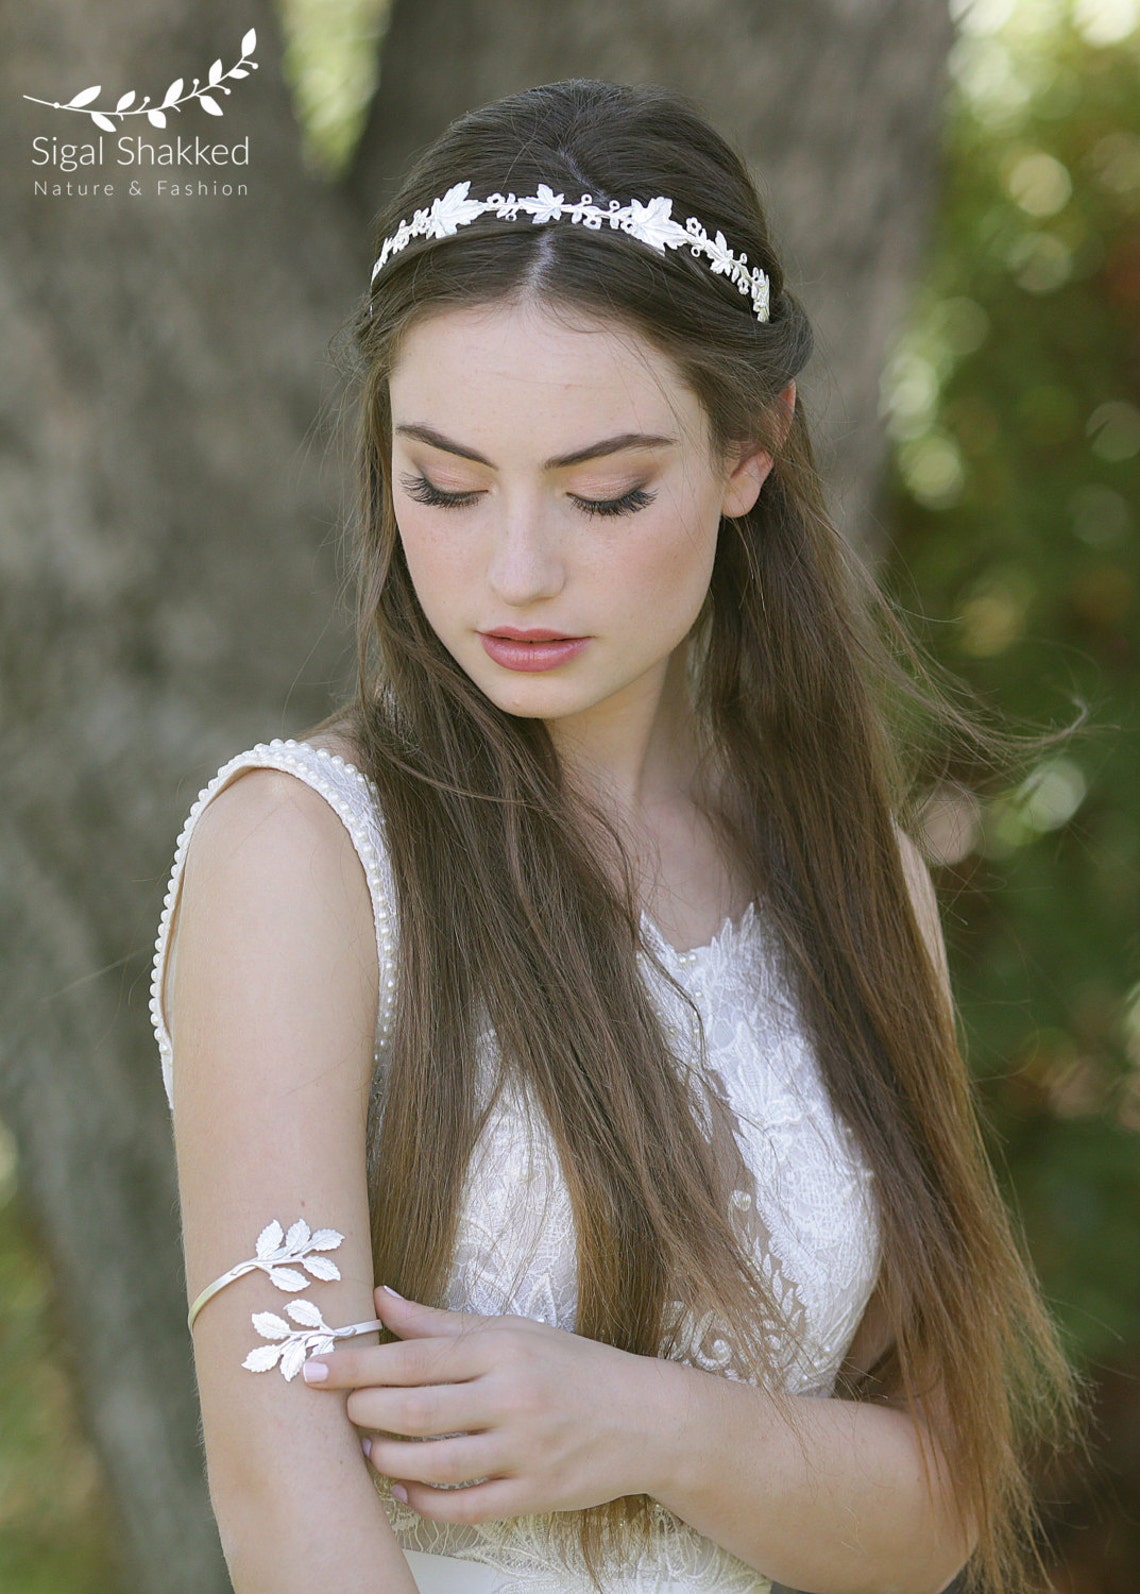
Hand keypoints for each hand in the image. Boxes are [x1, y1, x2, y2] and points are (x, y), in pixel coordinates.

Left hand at [300, 1286, 670, 1523]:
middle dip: (363, 1413)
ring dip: (386, 1460)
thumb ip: (440, 1322)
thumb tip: (380, 1300)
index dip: (356, 1365)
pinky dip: (423, 1501)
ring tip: (368, 1450)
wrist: (646, 1419)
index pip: (413, 1357)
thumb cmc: (572, 1366)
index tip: (311, 1367)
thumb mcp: (512, 1330)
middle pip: (415, 1411)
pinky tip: (404, 1487)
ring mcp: (523, 1451)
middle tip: (338, 1411)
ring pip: (433, 1464)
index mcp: (502, 1348)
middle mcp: (511, 1397)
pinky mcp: (534, 1495)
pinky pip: (463, 1507)